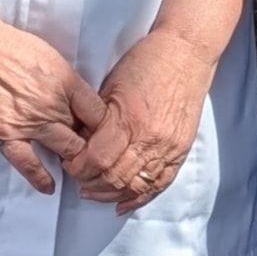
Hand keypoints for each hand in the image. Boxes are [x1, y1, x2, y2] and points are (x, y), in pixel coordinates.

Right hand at [0, 15, 107, 193]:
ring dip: (73, 159)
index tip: (101, 132)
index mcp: (66, 80)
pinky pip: (28, 163)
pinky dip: (41, 178)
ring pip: (66, 150)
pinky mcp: (5, 135)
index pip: (98, 112)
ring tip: (76, 167)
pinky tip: (49, 187)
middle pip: (85, 134)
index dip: (103, 126)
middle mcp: (53, 104)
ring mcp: (30, 122)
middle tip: (92, 152)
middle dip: (91, 144)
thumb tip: (73, 96)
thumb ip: (62, 79)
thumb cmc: (2, 43)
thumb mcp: (46, 54)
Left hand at [68, 31, 215, 215]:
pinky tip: (124, 203)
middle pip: (115, 178)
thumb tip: (78, 142)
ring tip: (96, 192)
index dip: (78, 168)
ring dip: (112, 194)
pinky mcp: (181, 150)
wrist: (186, 52)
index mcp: (128, 119)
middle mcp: (150, 138)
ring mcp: (168, 147)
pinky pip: (160, 184)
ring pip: (136, 187)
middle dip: (91, 183)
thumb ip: (96, 118)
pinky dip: (140, 198)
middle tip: (79, 179)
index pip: (97, 160)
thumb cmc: (147, 61)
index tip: (70, 164)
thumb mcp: (111, 85)